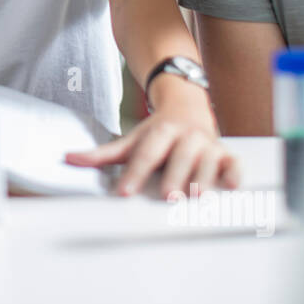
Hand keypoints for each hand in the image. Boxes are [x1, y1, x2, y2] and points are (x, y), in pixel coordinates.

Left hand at [66, 100, 239, 197]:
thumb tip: (69, 159)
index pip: (146, 153)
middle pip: (179, 156)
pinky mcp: (225, 154)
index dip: (135, 172)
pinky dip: (234, 173)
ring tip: (196, 196)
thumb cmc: (157, 132)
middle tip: (166, 197)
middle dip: (174, 176)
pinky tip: (231, 186)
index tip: (124, 192)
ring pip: (207, 160)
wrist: (187, 107)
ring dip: (203, 177)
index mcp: (161, 131)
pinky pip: (233, 163)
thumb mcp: (132, 140)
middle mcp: (186, 136)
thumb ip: (103, 154)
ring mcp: (207, 145)